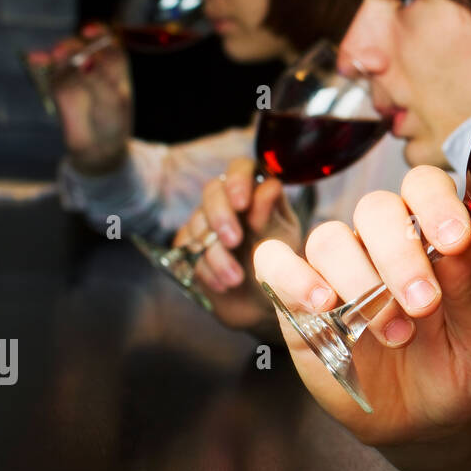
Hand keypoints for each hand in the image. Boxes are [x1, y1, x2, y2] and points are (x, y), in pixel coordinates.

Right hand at [46, 23, 132, 174]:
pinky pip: (49, 72)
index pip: (107, 42)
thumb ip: (98, 81)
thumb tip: (83, 60)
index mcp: (114, 67)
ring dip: (58, 54)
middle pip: (81, 47)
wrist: (99, 146)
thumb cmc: (112, 121)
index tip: (89, 31)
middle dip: (73, 46)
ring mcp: (74, 75)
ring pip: (63, 58)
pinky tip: (35, 58)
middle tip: (65, 52)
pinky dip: (42, 62)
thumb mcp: (112, 101)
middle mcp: (93, 66)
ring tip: (54, 56)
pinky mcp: (58, 87)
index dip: (99, 33)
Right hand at [172, 156, 301, 337]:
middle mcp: (229, 201)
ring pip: (197, 223)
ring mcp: (207, 222)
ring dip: (216, 253)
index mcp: (257, 192)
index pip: (241, 168)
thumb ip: (271, 214)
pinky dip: (205, 268)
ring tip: (236, 278)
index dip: (238, 180)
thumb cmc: (280, 263)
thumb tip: (269, 186)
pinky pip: (187, 249)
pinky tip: (223, 284)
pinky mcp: (191, 245)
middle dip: (221, 216)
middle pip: (212, 191)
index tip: (242, 202)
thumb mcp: (282, 240)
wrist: (264, 302)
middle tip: (235, 241)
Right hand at [253, 165, 470, 446]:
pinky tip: (323, 305)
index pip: (423, 185)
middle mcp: (382, 242)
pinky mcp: (298, 302)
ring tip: (394, 332)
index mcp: (431, 233)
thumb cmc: (459, 365)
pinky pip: (274, 264)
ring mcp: (338, 270)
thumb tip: (464, 237)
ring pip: (328, 238)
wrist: (426, 419)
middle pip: (375, 209)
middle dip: (400, 253)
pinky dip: (293, 276)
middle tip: (423, 303)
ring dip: (360, 281)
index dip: (435, 203)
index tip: (454, 241)